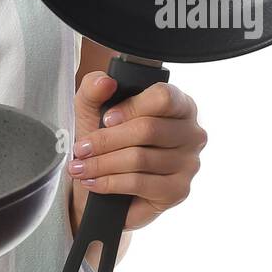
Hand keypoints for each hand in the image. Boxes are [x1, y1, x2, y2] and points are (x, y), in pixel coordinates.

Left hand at [69, 72, 206, 231]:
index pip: (163, 97)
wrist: (102, 182)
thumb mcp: (92, 109)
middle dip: (106, 140)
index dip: (131, 107)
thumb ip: (94, 88)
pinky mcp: (178, 191)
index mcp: (179, 103)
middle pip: (148, 129)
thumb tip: (105, 81)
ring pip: (140, 158)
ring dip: (102, 164)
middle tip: (81, 149)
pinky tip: (94, 182)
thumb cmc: (106, 139)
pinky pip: (140, 183)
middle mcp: (191, 132)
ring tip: (80, 167)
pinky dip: (111, 183)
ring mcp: (189, 163)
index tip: (106, 119)